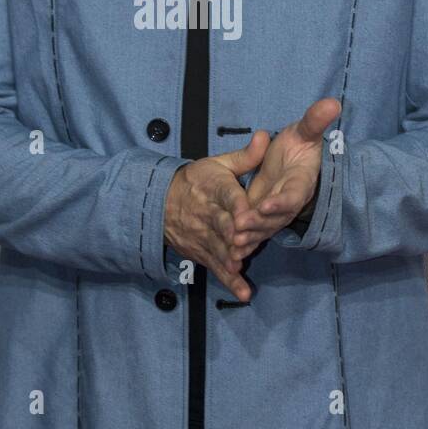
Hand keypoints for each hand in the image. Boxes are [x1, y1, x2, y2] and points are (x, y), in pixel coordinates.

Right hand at [164, 130, 269, 301]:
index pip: (227, 196)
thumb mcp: (217, 164)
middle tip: (241, 243)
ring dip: (228, 258)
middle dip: (230, 234)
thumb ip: (246, 156)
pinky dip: (229, 280)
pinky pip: (216, 267)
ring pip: (218, 247)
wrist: (160, 201)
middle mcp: (208, 213)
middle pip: (221, 224)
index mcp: (214, 187)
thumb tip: (266, 136)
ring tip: (239, 266)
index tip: (246, 214)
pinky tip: (243, 292)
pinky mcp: (202, 252)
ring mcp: (203, 235)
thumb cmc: (196, 181)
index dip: (237, 206)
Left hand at [230, 97, 341, 254]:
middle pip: (276, 217)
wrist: (295, 161)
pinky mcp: (264, 219)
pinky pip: (255, 233)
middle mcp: (289, 201)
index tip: (267, 205)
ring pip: (264, 229)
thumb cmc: (299, 145)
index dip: (282, 201)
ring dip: (250, 238)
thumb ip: (315, 120)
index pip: (293, 194)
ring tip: (233, 244)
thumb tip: (334, 102)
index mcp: (300, 182)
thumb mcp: (305, 131)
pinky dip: (245, 244)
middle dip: (259, 224)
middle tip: (240, 228)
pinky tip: (230, 254)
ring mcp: (276, 213)